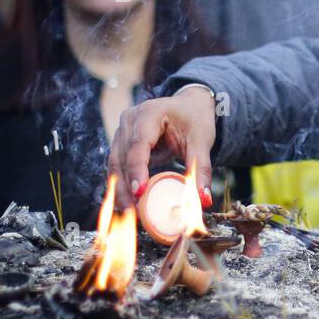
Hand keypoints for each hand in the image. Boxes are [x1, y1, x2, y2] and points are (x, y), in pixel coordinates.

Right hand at [108, 85, 216, 207]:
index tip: (139, 192)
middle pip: (121, 157)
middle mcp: (130, 119)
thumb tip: (203, 200)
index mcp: (150, 113)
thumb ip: (201, 169)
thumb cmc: (195, 120)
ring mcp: (122, 130)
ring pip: (114, 163)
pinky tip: (126, 203)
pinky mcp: (121, 142)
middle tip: (132, 212)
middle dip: (124, 186)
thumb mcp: (202, 141)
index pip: (138, 144)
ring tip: (128, 212)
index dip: (137, 170)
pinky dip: (121, 184)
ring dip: (119, 189)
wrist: (189, 106)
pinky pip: (117, 165)